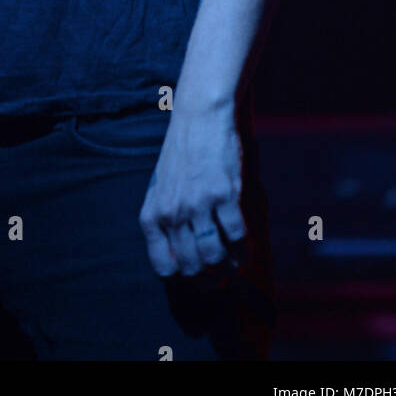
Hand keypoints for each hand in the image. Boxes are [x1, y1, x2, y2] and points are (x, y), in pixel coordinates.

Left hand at [139, 105, 246, 280]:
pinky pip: (236, 236)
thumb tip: (179, 260)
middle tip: (218, 277)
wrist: (199, 118)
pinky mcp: (224, 195)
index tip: (195, 278)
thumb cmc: (180, 155)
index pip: (163, 266)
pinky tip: (243, 248)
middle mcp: (172, 212)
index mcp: (152, 214)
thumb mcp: (160, 189)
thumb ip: (165, 222)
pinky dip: (242, 249)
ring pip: (214, 255)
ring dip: (226, 265)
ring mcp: (198, 204)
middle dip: (207, 278)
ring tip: (232, 264)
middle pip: (191, 266)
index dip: (181, 278)